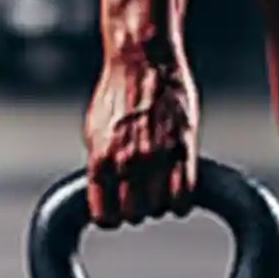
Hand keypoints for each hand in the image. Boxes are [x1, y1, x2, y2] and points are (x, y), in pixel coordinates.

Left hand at [84, 54, 197, 227]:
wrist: (144, 60)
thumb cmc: (118, 91)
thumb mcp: (94, 129)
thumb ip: (99, 162)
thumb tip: (101, 189)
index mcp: (100, 159)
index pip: (104, 216)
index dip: (111, 217)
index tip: (115, 213)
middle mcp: (127, 162)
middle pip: (134, 215)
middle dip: (136, 209)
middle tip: (139, 195)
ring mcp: (156, 158)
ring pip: (159, 209)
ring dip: (158, 204)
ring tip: (158, 188)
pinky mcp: (183, 150)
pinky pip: (184, 196)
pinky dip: (180, 201)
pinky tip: (177, 192)